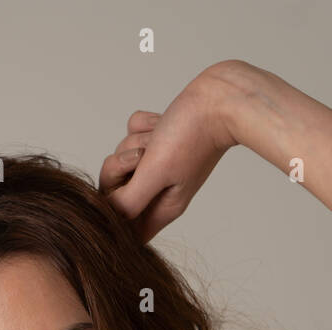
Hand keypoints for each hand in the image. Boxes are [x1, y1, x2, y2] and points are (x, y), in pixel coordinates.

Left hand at [98, 62, 246, 242]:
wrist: (220, 97)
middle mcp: (161, 188)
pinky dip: (143, 125)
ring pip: (122, 157)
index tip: (117, 195)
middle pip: (117, 189)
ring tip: (160, 137)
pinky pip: (132, 132)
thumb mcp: (155, 173)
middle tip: (142, 156)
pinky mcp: (160, 137)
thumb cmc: (192, 136)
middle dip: (120, 168)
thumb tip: (111, 215)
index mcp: (162, 206)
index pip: (129, 230)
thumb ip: (130, 201)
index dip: (115, 218)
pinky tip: (162, 125)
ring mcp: (160, 162)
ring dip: (135, 142)